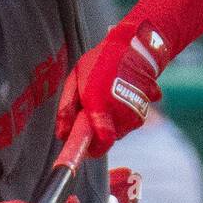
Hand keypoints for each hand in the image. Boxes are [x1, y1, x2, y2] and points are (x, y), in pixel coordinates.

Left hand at [55, 19, 166, 158]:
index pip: (101, 142)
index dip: (91, 151)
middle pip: (105, 140)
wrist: (135, 49)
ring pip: (115, 134)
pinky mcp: (141, 115)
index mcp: (100, 104)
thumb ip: (67, 108)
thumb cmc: (101, 62)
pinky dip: (119, 119)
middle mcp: (120, 114)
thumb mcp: (75, 79)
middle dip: (95, 133)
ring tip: (104, 102)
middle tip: (89, 114)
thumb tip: (61, 134)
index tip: (82, 153)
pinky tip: (116, 100)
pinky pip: (125, 126)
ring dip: (107, 125)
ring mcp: (133, 116)